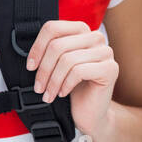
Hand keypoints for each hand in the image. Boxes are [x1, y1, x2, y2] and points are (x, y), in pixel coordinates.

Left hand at [26, 20, 118, 135]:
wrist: (90, 113)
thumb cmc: (73, 88)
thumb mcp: (58, 66)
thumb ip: (50, 52)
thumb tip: (31, 54)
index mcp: (81, 31)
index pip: (53, 28)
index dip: (37, 47)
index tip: (31, 66)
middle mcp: (95, 37)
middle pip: (58, 45)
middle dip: (44, 69)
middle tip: (38, 86)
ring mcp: (105, 52)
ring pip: (67, 59)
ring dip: (53, 81)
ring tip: (48, 94)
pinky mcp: (110, 69)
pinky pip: (79, 71)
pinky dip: (66, 84)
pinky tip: (63, 93)